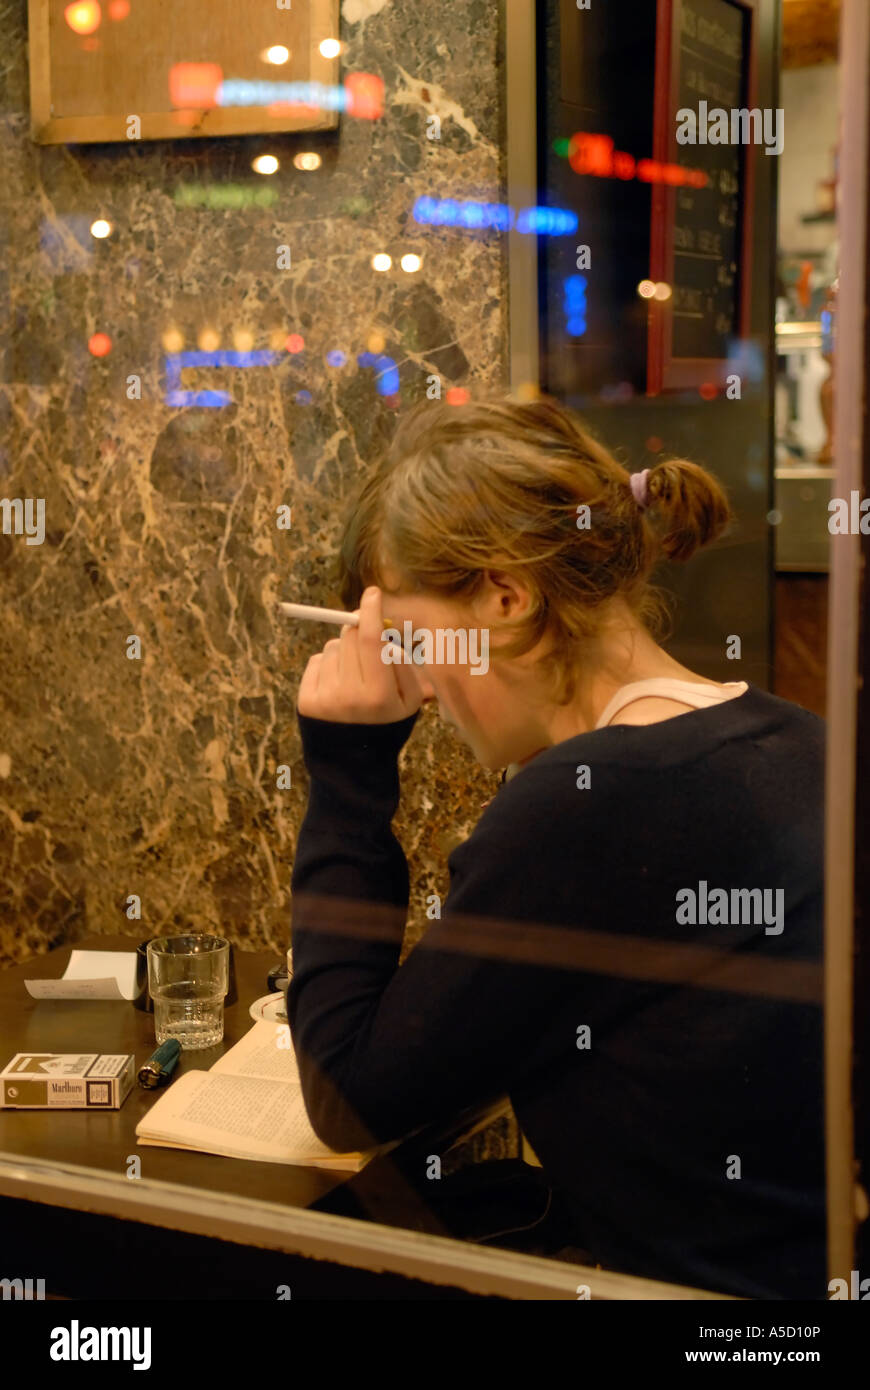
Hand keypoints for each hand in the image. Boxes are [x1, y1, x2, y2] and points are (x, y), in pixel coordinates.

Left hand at [297, 586, 424, 723]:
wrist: (353, 763)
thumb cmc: (387, 725)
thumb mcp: (410, 700)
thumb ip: (403, 664)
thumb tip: (383, 629)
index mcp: (379, 694)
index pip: (371, 640)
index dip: (371, 612)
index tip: (373, 594)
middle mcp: (349, 695)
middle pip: (350, 638)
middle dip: (360, 633)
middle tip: (368, 648)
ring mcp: (324, 697)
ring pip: (333, 647)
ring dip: (344, 653)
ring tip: (353, 678)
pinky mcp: (306, 700)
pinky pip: (317, 661)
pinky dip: (328, 666)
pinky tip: (337, 686)